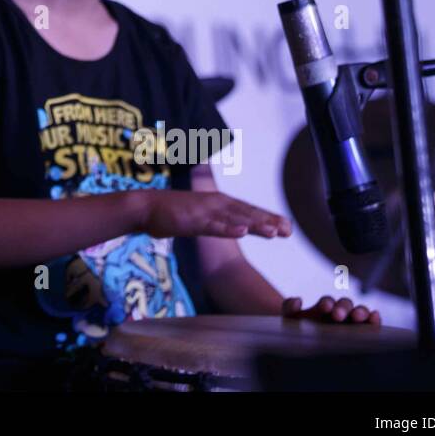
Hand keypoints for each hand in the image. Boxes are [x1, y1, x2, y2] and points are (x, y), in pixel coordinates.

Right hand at [139, 190, 293, 239]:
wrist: (145, 207)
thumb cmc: (174, 213)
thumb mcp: (202, 218)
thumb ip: (220, 222)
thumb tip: (238, 226)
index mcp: (219, 204)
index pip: (249, 211)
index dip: (268, 218)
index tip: (287, 228)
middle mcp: (216, 204)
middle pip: (247, 213)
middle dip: (268, 221)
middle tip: (288, 230)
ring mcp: (205, 211)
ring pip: (234, 218)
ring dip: (255, 224)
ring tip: (273, 231)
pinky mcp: (192, 220)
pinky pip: (213, 225)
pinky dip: (228, 228)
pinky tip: (242, 231)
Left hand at [282, 295, 381, 325]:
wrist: (308, 346)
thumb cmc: (300, 330)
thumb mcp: (291, 320)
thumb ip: (289, 307)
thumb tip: (298, 300)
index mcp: (324, 307)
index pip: (327, 302)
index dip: (326, 303)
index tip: (324, 307)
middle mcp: (340, 312)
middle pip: (345, 304)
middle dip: (343, 308)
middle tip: (337, 315)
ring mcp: (353, 322)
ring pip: (360, 311)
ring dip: (361, 312)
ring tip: (358, 316)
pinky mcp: (364, 333)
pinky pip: (372, 325)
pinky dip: (375, 319)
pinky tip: (374, 317)